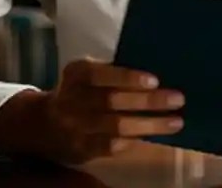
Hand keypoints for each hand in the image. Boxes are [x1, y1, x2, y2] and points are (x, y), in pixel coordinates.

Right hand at [0, 58, 183, 164]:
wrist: (44, 125)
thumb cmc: (78, 93)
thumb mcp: (85, 76)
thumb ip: (111, 73)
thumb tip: (155, 75)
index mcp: (76, 74)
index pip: (99, 74)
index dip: (126, 77)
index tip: (154, 79)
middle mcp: (73, 99)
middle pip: (111, 100)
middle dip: (147, 101)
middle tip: (177, 98)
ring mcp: (76, 126)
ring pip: (116, 126)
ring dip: (149, 124)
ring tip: (176, 121)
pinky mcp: (82, 148)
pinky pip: (112, 146)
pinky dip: (135, 140)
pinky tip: (155, 136)